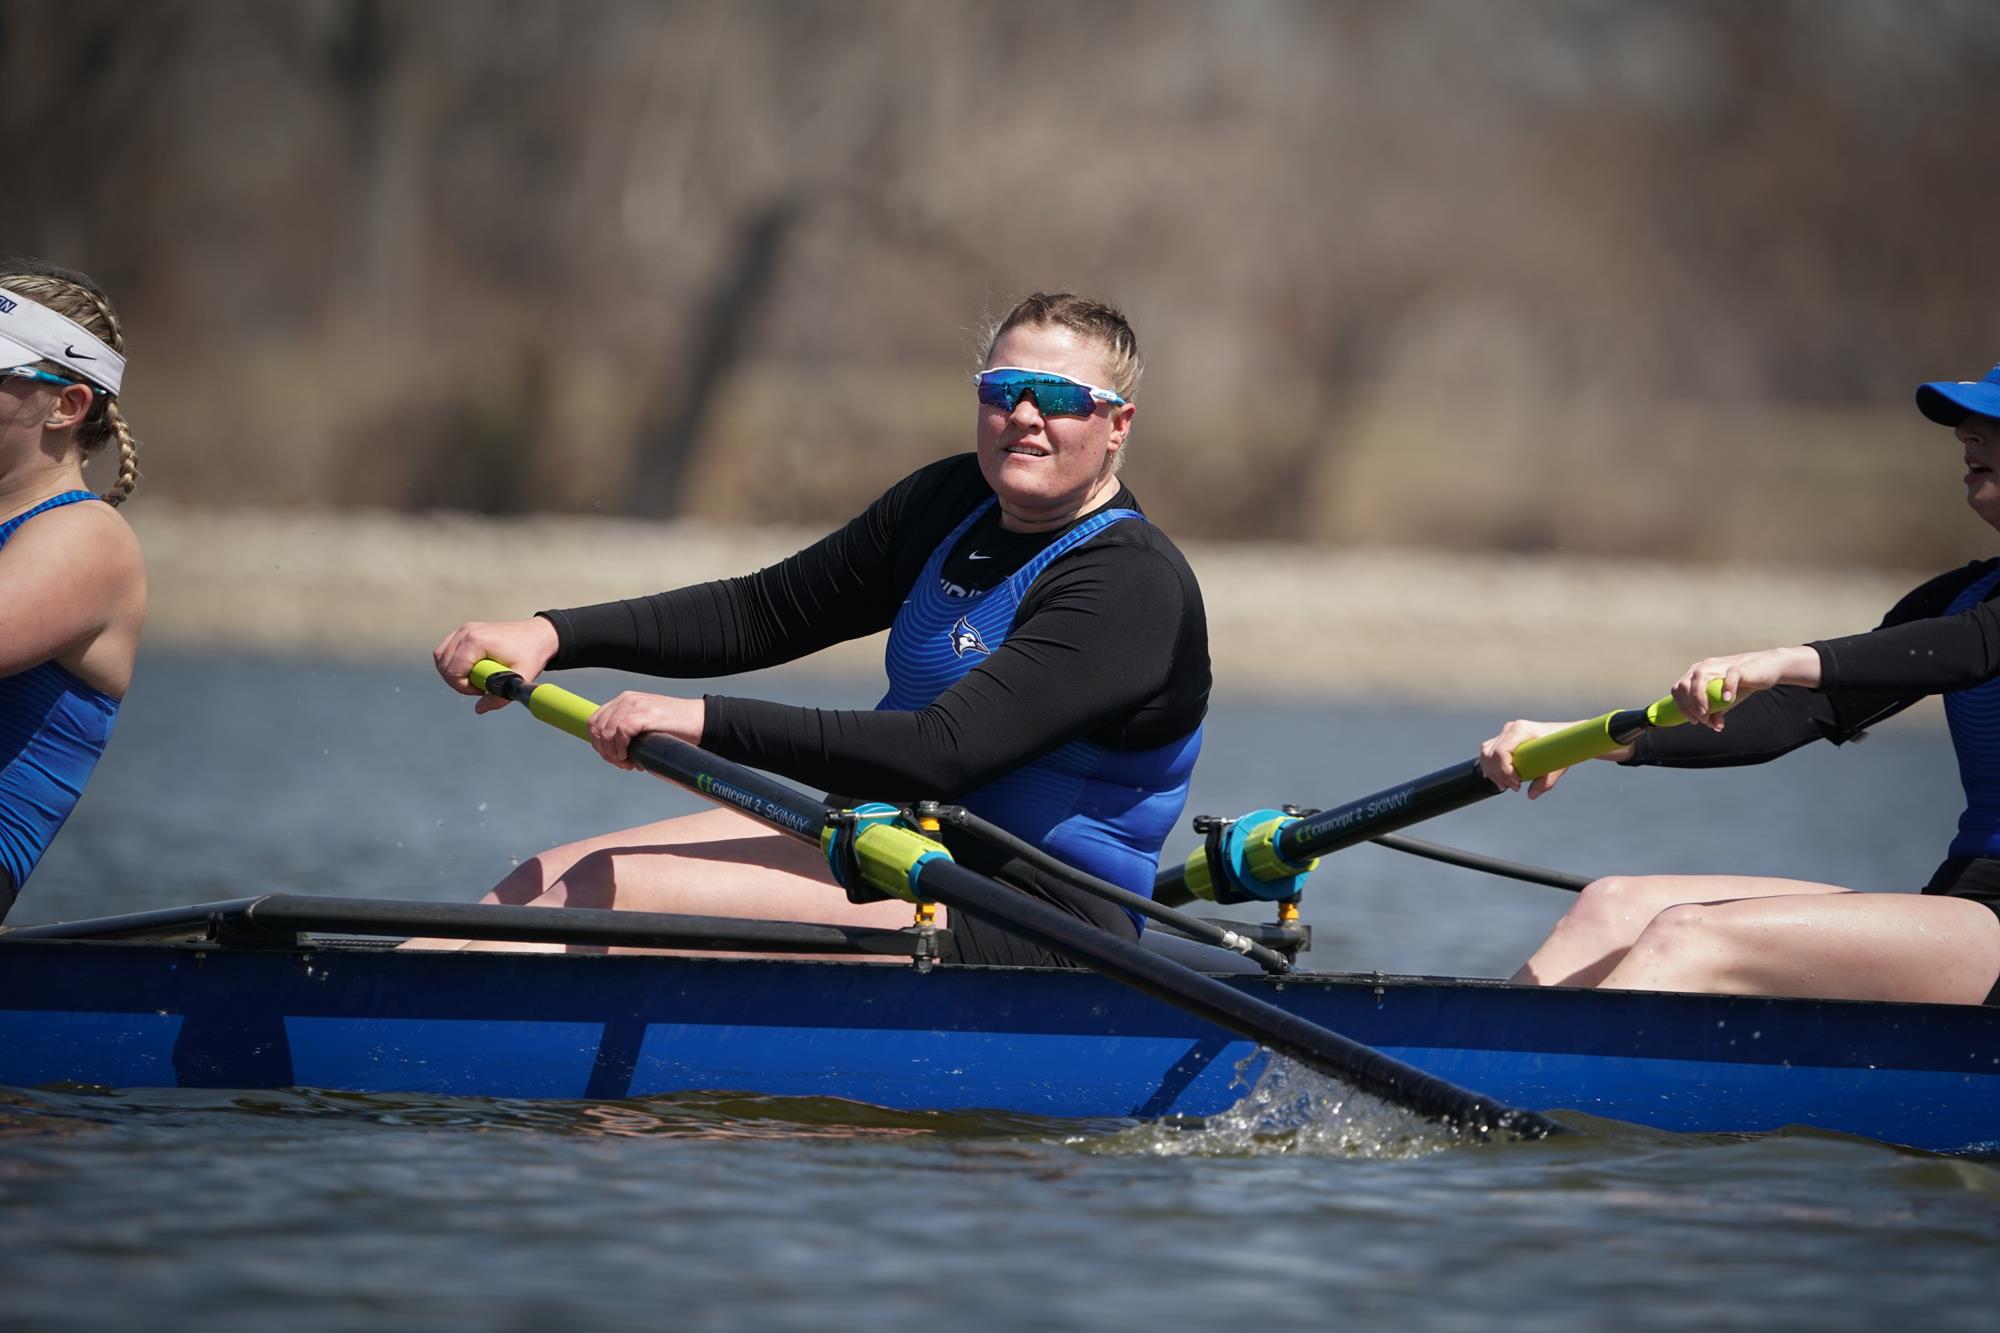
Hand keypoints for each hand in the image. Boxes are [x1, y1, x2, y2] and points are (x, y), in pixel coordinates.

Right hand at [433, 616, 560, 713]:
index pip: (452, 672)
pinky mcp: (465, 630)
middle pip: (443, 666)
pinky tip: (471, 668)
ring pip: (440, 657)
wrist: (539, 635)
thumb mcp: (520, 678)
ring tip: (476, 677)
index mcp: (476, 642)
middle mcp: (466, 632)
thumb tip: (479, 709)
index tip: (483, 689)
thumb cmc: (531, 654)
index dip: (464, 688)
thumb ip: (499, 698)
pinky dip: (452, 662)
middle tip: (481, 685)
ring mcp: (464, 629)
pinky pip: (446, 649)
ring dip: (453, 672)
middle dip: (458, 682)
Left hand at [586, 692, 705, 769]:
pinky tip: (631, 758)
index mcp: (624, 701)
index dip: (598, 744)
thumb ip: (629, 731)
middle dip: (605, 751)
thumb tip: (612, 752)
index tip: (614, 758)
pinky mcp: (643, 714)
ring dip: (613, 754)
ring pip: (605, 732)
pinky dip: (621, 749)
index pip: (595, 722)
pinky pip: (620, 732)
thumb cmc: (676, 728)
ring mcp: (634, 705)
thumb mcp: (646, 725)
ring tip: (629, 763)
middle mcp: (626, 700)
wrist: (700, 721)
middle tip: (623, 764)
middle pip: (596, 729)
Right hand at [1477, 718, 1610, 799]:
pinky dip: (1490, 767)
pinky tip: (1498, 779)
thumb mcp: (1558, 766)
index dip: (1505, 771)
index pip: (1501, 752)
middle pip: (1491, 754)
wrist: (1566, 735)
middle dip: (1499, 775)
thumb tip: (1530, 795)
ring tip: (1505, 786)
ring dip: (1492, 773)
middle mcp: (1510, 728)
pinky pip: (1488, 753)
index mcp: (1521, 730)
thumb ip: (1545, 782)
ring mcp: (1506, 732)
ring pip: (1486, 754)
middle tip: (1515, 788)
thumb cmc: (1564, 747)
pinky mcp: (1504, 738)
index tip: (1518, 784)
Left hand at [1670, 646, 1819, 729]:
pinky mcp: (1738, 667)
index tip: (1693, 721)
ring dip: (1700, 699)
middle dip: (1689, 706)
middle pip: (1684, 685)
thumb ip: (1717, 712)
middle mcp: (1704, 666)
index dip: (1682, 707)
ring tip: (1707, 715)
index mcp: (1697, 673)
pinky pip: (1728, 676)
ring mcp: (1719, 665)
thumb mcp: (1726, 701)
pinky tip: (1727, 700)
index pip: (1678, 689)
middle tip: (1702, 720)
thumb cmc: (1741, 684)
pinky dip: (1726, 689)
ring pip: (1699, 678)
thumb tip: (1713, 727)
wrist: (1766, 668)